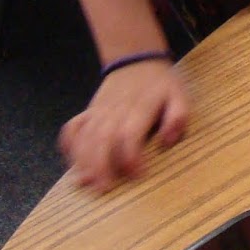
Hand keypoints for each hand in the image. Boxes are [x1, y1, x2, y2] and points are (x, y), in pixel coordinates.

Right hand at [60, 60, 190, 190]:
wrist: (137, 61)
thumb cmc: (161, 84)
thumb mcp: (180, 96)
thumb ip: (178, 118)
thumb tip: (167, 142)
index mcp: (140, 108)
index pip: (130, 134)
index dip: (131, 156)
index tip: (138, 175)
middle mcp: (114, 111)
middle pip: (102, 139)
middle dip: (100, 166)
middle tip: (104, 188)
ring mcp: (97, 112)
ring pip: (84, 137)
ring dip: (83, 162)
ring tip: (86, 183)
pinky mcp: (87, 113)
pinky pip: (72, 129)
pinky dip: (68, 146)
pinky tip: (72, 164)